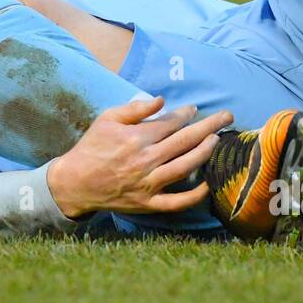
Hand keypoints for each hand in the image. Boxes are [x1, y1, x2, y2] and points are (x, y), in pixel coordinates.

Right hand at [46, 96, 227, 217]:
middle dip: (209, 126)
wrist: (75, 182)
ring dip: (205, 152)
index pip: (172, 123)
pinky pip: (176, 202)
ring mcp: (149, 183)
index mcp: (137, 137)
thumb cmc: (92, 146)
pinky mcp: (148, 203)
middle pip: (186, 141)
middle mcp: (147, 159)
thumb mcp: (107, 118)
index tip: (194, 109)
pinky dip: (194, 196)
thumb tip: (162, 99)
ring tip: (217, 141)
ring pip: (186, 166)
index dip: (186, 114)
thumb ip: (136, 108)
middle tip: (226, 116)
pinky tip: (208, 186)